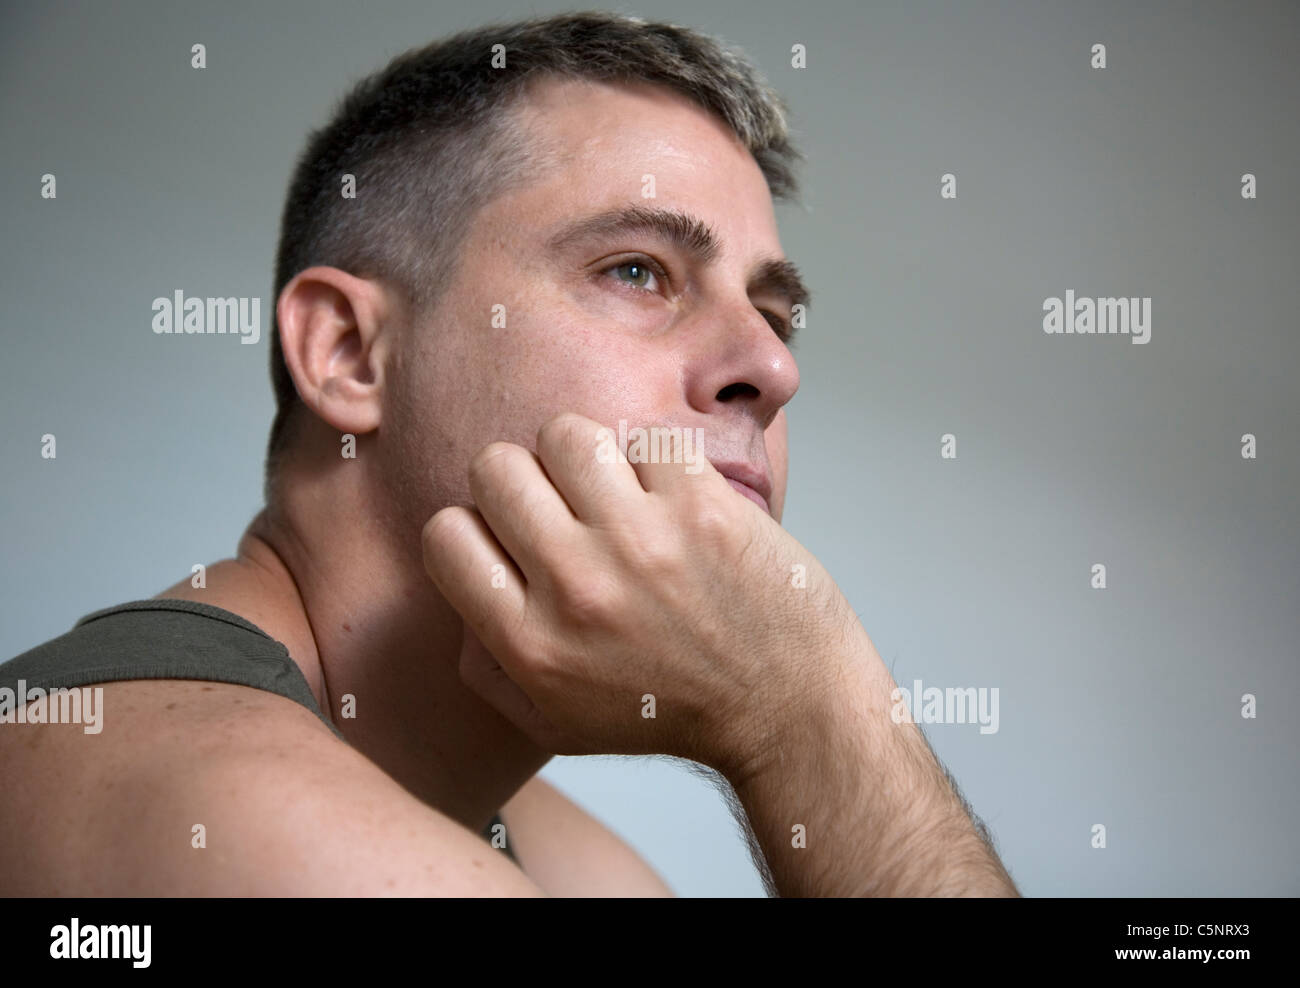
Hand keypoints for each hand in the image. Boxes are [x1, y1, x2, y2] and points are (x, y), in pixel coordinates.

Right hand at [421, 412, 864, 778]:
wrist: (786, 706)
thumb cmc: (672, 711)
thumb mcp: (557, 721)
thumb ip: (487, 665)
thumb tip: (463, 586)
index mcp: (531, 645)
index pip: (446, 534)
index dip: (475, 525)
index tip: (513, 537)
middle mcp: (577, 590)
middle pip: (496, 467)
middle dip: (527, 478)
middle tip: (567, 507)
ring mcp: (642, 543)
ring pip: (566, 434)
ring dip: (590, 456)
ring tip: (620, 492)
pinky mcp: (703, 507)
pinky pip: (649, 437)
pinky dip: (661, 462)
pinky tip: (676, 499)